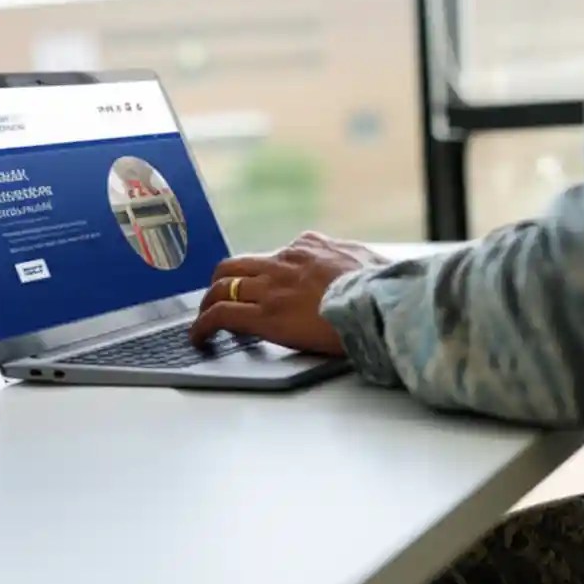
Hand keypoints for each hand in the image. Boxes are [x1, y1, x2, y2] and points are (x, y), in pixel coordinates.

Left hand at [190, 232, 390, 354]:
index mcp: (310, 246)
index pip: (274, 255)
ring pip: (221, 286)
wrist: (381, 305)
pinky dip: (203, 325)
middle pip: (236, 264)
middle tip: (218, 298)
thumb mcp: (369, 260)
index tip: (261, 287)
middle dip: (222, 281)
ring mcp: (272, 287)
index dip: (262, 274)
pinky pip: (220, 315)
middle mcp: (285, 260)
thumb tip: (358, 265)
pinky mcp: (264, 315)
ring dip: (208, 303)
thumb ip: (351, 261)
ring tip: (203, 321)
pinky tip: (199, 338)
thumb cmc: (385, 289)